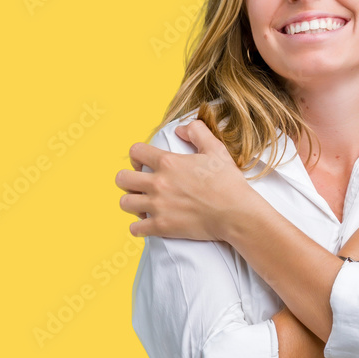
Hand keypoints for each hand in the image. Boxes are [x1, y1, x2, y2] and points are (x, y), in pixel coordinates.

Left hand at [115, 120, 250, 239]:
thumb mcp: (216, 149)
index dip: (136, 156)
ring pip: (125, 203)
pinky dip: (139, 227)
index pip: (135, 151)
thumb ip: (197, 132)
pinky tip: (147, 224)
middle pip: (122, 179)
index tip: (143, 164)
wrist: (236, 213)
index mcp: (168, 163)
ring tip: (143, 205)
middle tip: (139, 185)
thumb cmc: (228, 182)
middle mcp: (158, 183)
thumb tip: (180, 129)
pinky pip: (136, 229)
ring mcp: (158, 206)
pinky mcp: (162, 227)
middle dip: (128, 180)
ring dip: (132, 203)